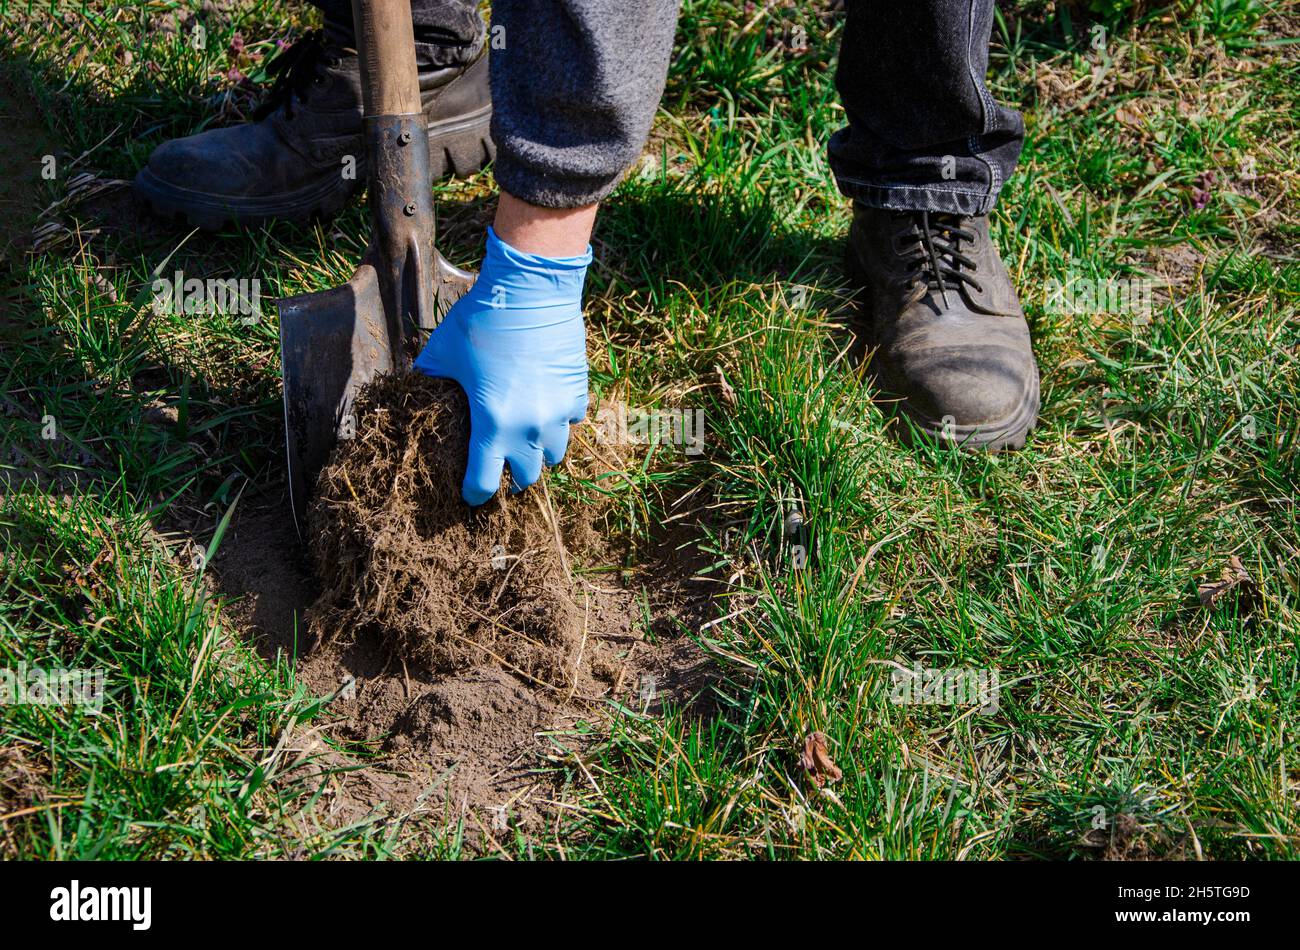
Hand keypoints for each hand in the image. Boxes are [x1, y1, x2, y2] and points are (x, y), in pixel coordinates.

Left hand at [413, 227, 590, 505]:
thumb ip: (429, 380)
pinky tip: (546, 409)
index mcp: (493, 424)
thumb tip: (414, 391)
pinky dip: (559, 423)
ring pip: (554, 454)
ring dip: (539, 453)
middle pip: (527, 477)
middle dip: (512, 477)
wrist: (532, 291)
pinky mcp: (577, 393)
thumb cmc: (483, 321)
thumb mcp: (444, 353)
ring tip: (527, 441)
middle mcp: (530, 427)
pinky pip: (571, 422)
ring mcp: (559, 412)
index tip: (469, 496)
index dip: (474, 494)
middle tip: (501, 467)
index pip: (484, 482)